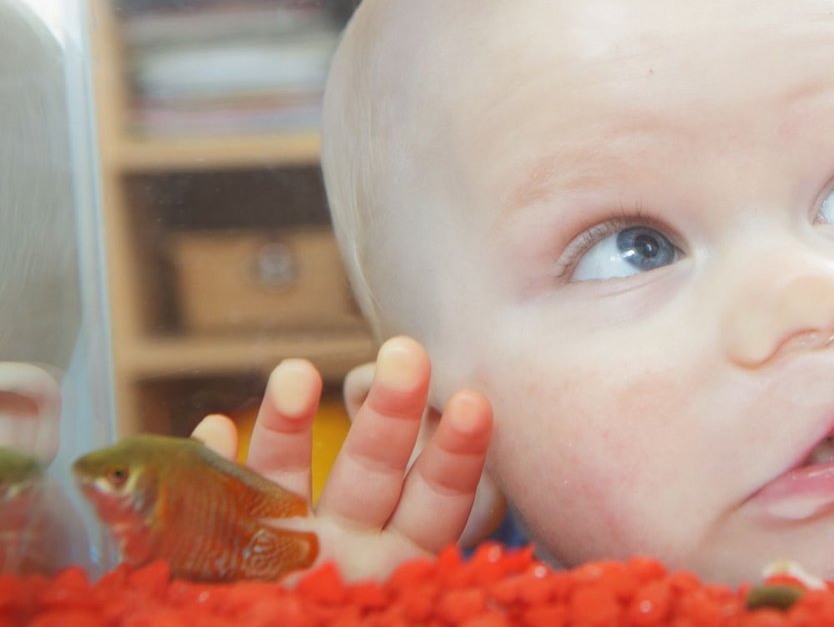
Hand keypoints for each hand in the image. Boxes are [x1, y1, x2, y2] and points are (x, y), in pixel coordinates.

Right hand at [192, 336, 492, 580]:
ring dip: (292, 424)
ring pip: (290, 476)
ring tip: (298, 372)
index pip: (440, 504)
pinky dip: (210, 471)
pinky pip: (207, 508)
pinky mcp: (209, 558)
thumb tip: (508, 605)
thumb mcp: (408, 619)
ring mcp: (276, 550)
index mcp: (396, 575)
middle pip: (375, 471)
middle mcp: (342, 554)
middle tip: (406, 351)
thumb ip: (450, 607)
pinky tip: (216, 431)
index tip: (478, 402)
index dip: (458, 456)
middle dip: (390, 411)